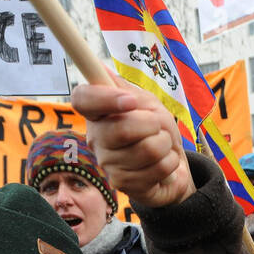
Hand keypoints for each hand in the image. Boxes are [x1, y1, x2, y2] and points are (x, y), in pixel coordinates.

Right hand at [71, 75, 194, 208]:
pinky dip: (170, 162)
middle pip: (123, 128)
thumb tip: (99, 69)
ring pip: (148, 149)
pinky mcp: (123, 184)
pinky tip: (163, 164)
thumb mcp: (147, 103)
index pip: (82, 99)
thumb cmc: (155, 130)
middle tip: (157, 127)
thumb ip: (127, 89)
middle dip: (154, 124)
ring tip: (162, 146)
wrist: (171, 164)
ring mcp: (107, 163)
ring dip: (165, 144)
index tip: (130, 101)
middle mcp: (96, 138)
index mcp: (97, 112)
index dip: (104, 98)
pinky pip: (158, 168)